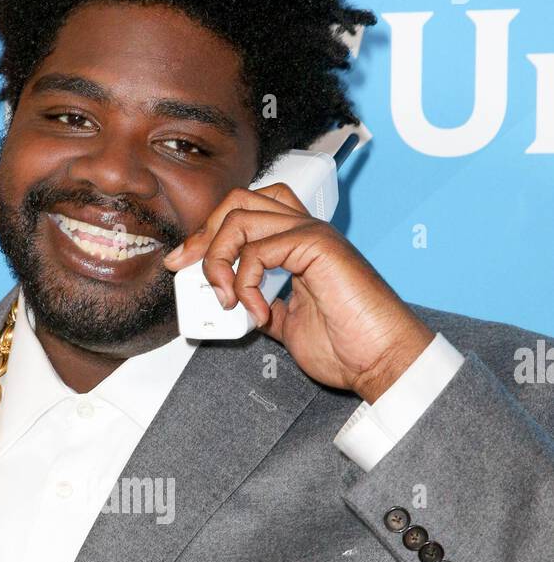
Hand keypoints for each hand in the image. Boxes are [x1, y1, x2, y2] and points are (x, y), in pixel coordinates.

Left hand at [163, 183, 433, 401]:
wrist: (379, 360)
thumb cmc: (347, 347)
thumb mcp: (288, 325)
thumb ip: (264, 306)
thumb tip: (237, 305)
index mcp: (300, 245)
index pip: (245, 213)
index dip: (209, 233)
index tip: (184, 264)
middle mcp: (305, 231)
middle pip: (238, 200)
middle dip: (203, 234)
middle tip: (186, 268)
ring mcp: (312, 234)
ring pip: (240, 217)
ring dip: (218, 261)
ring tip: (225, 301)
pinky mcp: (317, 245)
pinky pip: (258, 249)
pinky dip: (244, 283)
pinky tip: (257, 312)